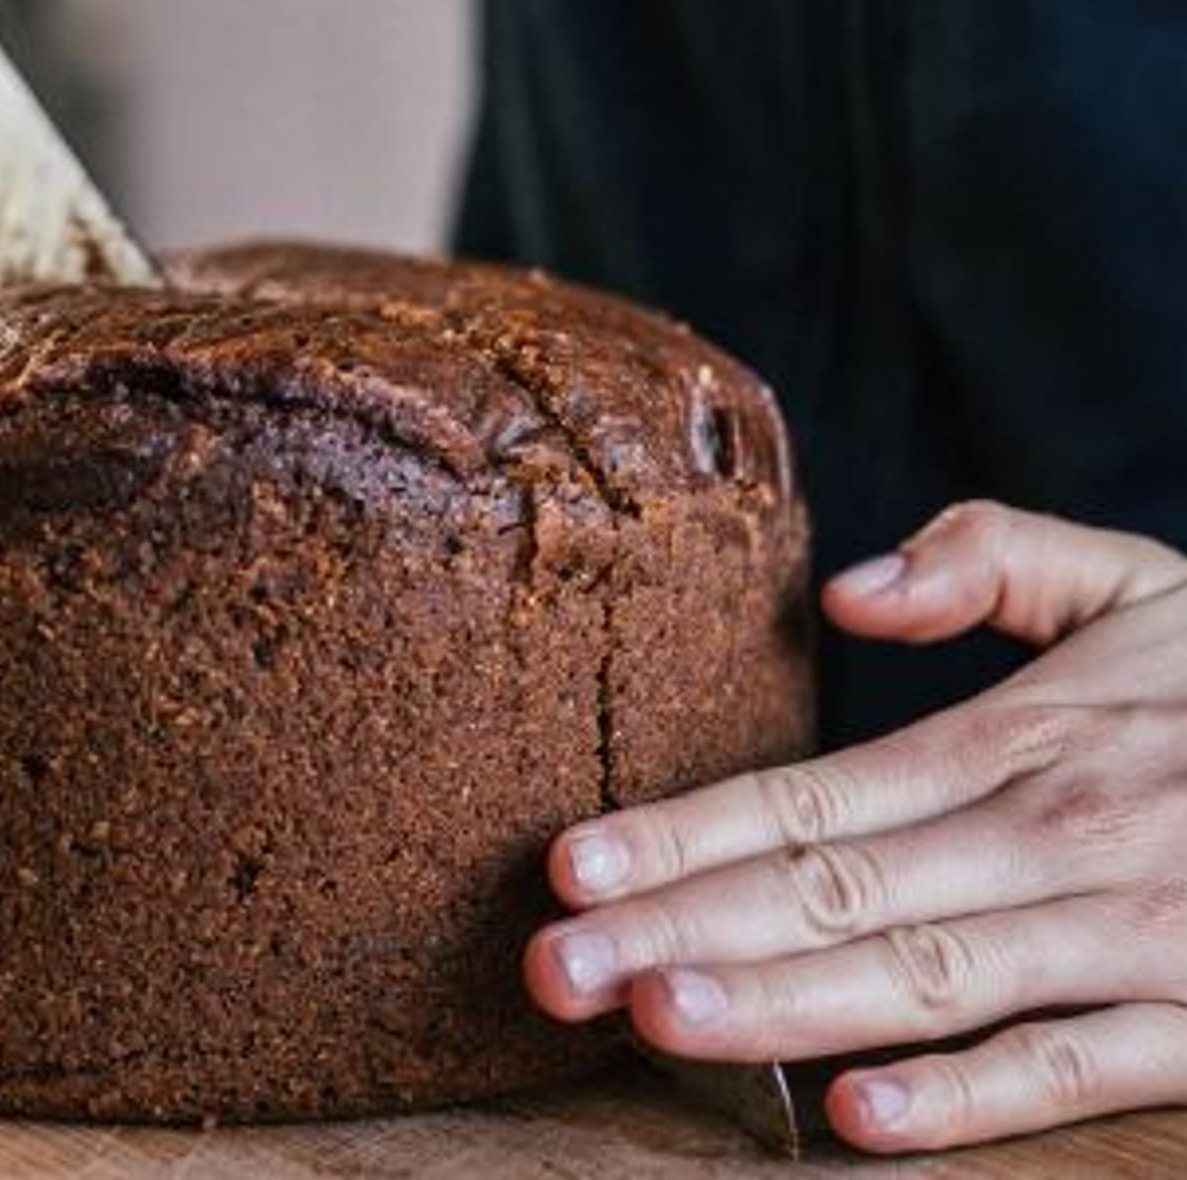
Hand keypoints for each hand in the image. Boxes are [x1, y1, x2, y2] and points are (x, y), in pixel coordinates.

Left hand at [525, 500, 1186, 1152]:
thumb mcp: (1127, 578)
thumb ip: (984, 556)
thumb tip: (842, 589)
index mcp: (1011, 738)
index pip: (804, 792)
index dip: (680, 832)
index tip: (570, 865)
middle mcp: (1047, 833)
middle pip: (825, 891)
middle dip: (678, 932)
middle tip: (551, 969)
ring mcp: (1122, 929)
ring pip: (918, 977)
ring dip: (780, 1005)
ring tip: (654, 1020)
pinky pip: (1069, 1066)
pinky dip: (968, 1099)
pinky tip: (857, 1121)